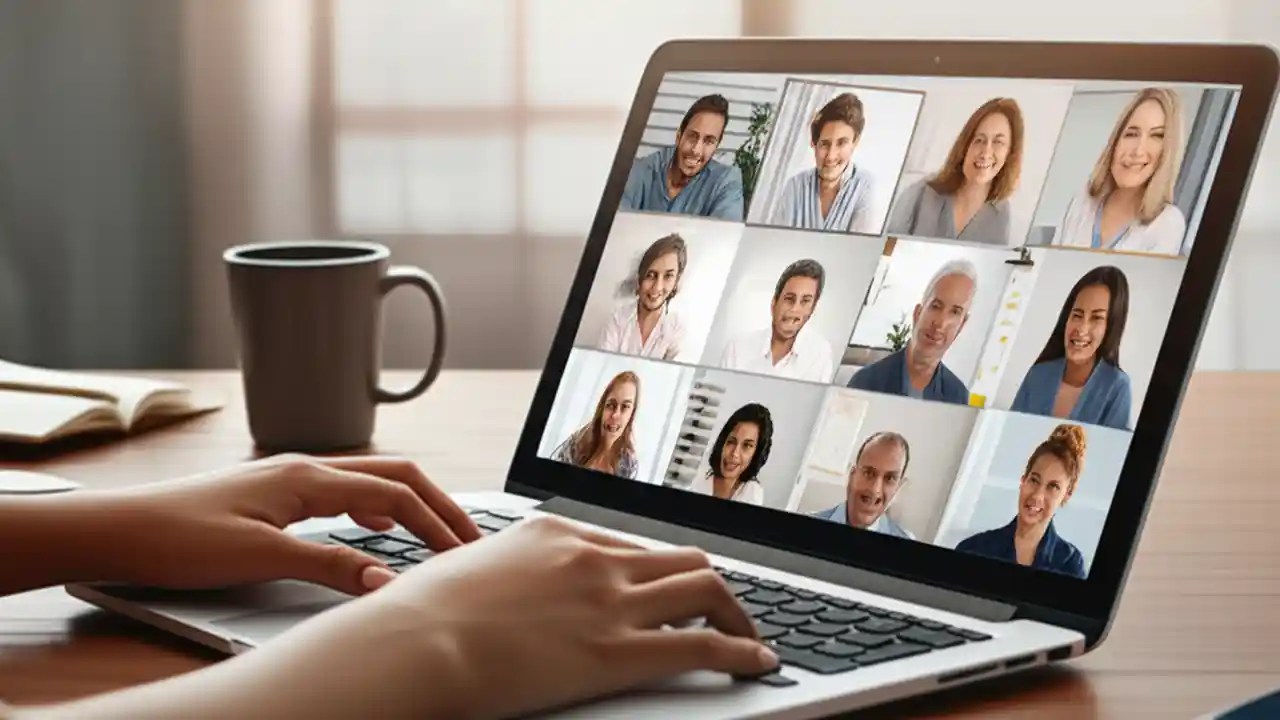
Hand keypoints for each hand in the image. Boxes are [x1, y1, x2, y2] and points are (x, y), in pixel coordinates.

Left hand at [84, 454, 480, 594]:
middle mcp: (304, 468)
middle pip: (394, 477)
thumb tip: (387, 580)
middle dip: (438, 506)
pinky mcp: (275, 495)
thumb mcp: (260, 557)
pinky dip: (378, 509)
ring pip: (371, 482)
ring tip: (437, 535)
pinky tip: (377, 528)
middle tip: (469, 540)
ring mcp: (290, 479)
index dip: (437, 524)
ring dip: (411, 505)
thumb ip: (330, 565)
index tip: (464, 555)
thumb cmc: (179, 538)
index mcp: (308, 477)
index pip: (396, 494)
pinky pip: (345, 493)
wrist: (118, 529)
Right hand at [229, 515, 778, 718]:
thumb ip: (497, 577)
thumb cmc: (421, 617)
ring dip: (734, 610)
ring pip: (704, 586)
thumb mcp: (463, 574)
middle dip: (706, 581)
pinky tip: (758, 660)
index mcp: (554, 533)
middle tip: (720, 606)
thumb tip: (491, 589)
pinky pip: (704, 643)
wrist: (416, 643)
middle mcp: (592, 557)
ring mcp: (610, 599)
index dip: (654, 571)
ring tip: (747, 632)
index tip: (666, 587)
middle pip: (678, 556)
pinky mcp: (620, 649)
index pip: (627, 546)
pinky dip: (742, 649)